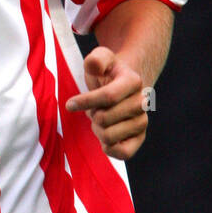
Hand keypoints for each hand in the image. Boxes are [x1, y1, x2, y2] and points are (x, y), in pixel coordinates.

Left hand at [65, 46, 147, 160]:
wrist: (122, 87)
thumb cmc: (107, 73)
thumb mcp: (100, 59)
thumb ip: (95, 59)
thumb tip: (94, 66)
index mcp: (133, 81)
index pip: (107, 97)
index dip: (85, 102)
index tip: (69, 104)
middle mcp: (142, 103)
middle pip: (104, 118)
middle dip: (92, 114)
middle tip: (95, 108)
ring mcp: (142, 122)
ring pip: (109, 136)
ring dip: (98, 129)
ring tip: (101, 119)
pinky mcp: (139, 138)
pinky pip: (124, 153)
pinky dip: (108, 148)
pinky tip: (104, 137)